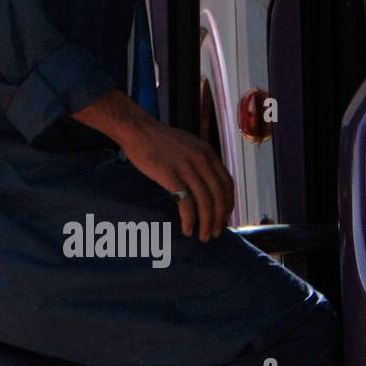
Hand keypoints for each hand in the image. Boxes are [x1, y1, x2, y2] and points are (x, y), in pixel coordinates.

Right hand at [120, 119, 234, 241]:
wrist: (136, 129)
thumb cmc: (157, 139)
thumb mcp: (187, 145)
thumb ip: (199, 160)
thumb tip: (205, 182)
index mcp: (208, 153)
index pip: (227, 183)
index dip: (228, 204)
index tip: (224, 217)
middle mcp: (202, 160)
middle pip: (218, 196)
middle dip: (219, 218)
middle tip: (215, 233)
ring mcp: (186, 168)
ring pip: (205, 202)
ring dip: (207, 224)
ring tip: (203, 236)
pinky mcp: (171, 176)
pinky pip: (186, 203)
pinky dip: (190, 220)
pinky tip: (187, 229)